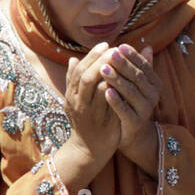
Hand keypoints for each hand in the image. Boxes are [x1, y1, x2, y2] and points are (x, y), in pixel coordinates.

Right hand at [61, 43, 120, 167]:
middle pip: (86, 76)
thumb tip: (73, 58)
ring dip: (108, 72)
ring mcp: (89, 113)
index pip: (79, 70)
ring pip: (96, 88)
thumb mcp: (75, 101)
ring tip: (120, 60)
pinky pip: (108, 104)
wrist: (87, 150)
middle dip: (100, 60)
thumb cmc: (84, 122)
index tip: (105, 44)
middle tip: (113, 49)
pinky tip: (123, 80)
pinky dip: (114, 90)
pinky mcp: (102, 123)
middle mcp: (78, 103)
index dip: (92, 56)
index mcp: (71, 95)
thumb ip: (74, 80)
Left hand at [99, 43, 163, 154]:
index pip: (144, 66)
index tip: (119, 46)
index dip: (133, 56)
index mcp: (154, 83)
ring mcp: (145, 110)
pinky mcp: (135, 122)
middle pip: (138, 77)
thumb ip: (140, 66)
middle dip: (124, 65)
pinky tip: (105, 91)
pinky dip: (116, 101)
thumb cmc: (132, 102)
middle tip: (110, 53)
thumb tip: (147, 45)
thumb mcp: (137, 84)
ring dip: (117, 80)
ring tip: (103, 69)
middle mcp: (153, 96)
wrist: (133, 132)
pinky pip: (125, 110)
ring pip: (131, 92)